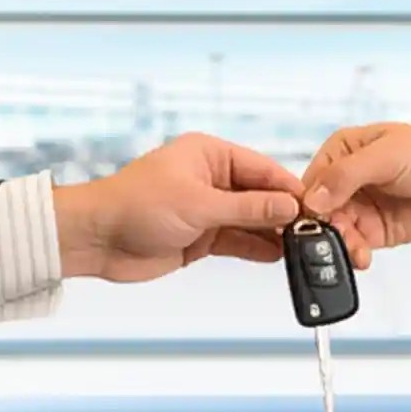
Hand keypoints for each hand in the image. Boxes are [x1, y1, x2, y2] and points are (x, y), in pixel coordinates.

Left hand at [52, 132, 302, 281]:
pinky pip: (237, 240)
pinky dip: (255, 249)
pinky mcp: (200, 236)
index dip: (288, 189)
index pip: (262, 169)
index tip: (314, 207)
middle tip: (314, 232)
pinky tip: (278, 256)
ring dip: (273, 234)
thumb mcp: (199, 204)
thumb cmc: (134, 206)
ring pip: (251, 221)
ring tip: (303, 248)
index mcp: (209, 155)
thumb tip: (288, 207)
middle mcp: (211, 179)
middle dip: (284, 214)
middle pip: (260, 196)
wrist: (96, 239)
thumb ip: (247, 209)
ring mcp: (206, 209)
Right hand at [300, 123, 410, 268]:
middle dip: (320, 228)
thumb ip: (346, 176)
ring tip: (352, 251)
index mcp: (343, 150)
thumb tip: (312, 199)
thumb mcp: (388, 156)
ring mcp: (358, 207)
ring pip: (331, 231)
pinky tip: (360, 257)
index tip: (307, 221)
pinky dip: (351, 254)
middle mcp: (345, 179)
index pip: (310, 179)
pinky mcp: (372, 232)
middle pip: (317, 210)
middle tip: (327, 242)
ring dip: (336, 244)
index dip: (305, 202)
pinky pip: (351, 246)